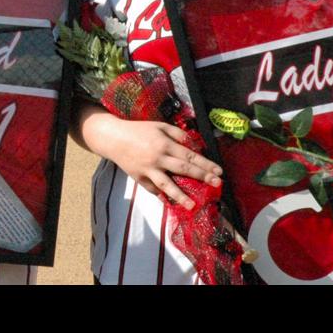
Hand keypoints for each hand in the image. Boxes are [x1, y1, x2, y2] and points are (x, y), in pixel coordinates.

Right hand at [83, 114, 222, 209]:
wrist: (114, 138)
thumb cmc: (139, 131)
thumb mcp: (160, 126)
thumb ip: (178, 135)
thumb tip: (194, 145)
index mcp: (164, 144)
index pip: (190, 155)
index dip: (205, 164)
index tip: (218, 171)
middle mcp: (158, 158)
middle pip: (183, 169)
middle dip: (202, 177)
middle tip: (217, 184)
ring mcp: (148, 170)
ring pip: (166, 184)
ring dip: (180, 196)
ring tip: (192, 206)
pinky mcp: (139, 179)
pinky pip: (153, 189)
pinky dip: (162, 196)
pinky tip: (172, 203)